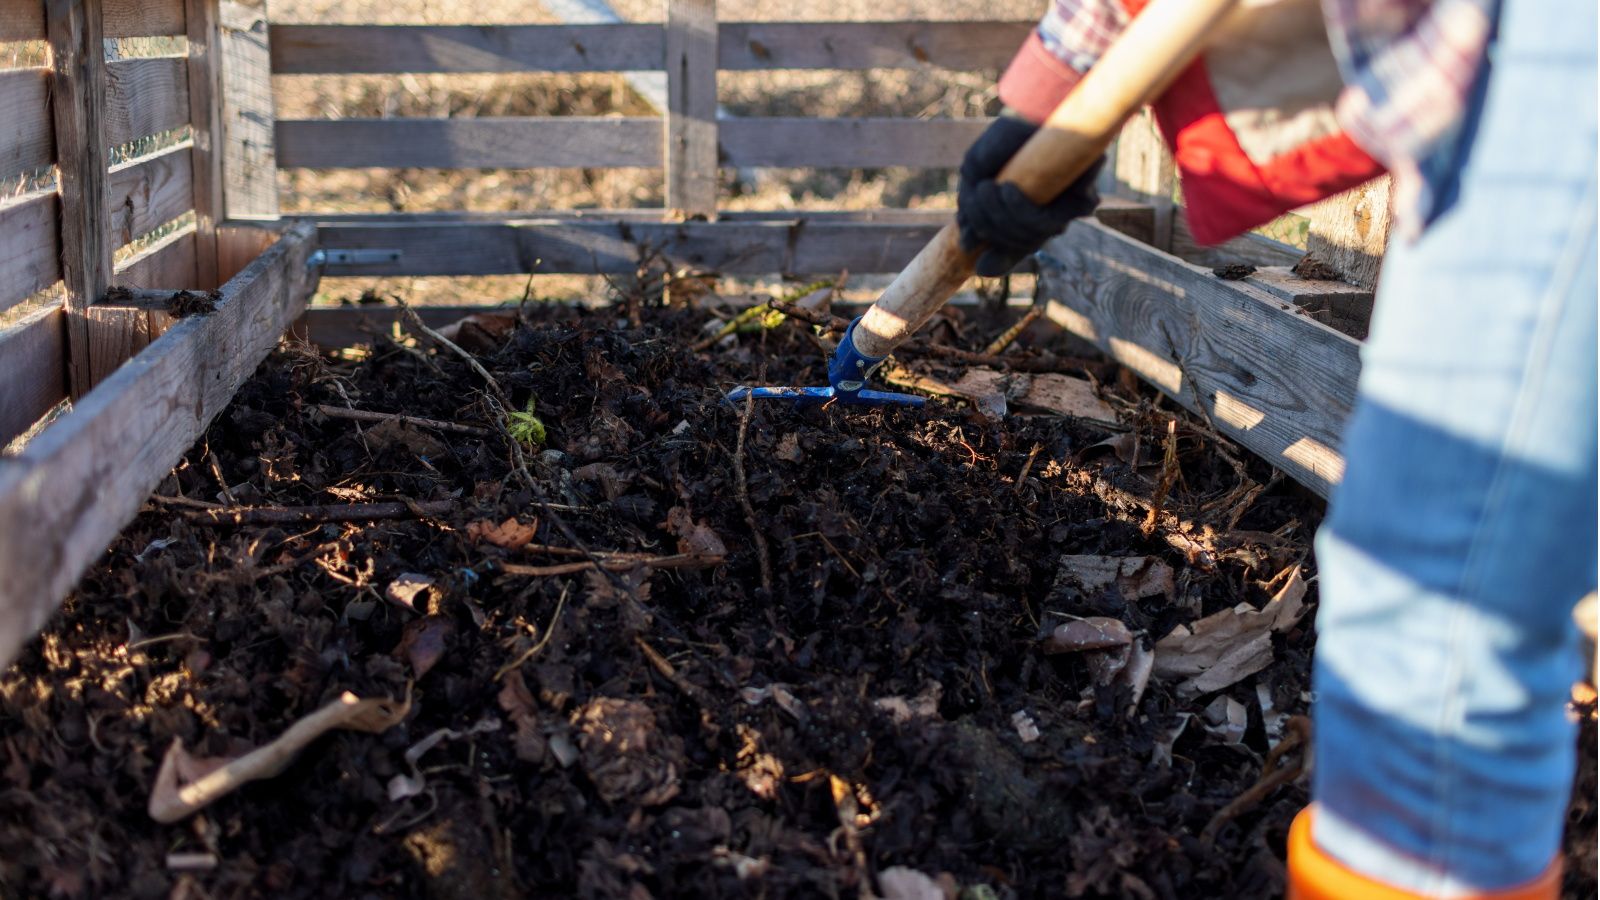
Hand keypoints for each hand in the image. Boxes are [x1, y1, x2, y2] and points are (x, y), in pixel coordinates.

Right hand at [957, 114, 1103, 276]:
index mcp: (1021, 222)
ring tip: (988, 188)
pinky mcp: (1083, 201)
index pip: (1010, 254)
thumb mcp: (976, 173)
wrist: (1035, 111)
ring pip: (1031, 237)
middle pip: (1016, 245)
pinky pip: (1048, 222)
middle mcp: (1046, 223)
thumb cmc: (1007, 142)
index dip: (994, 260)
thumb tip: (966, 244)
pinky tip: (1007, 189)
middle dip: (988, 224)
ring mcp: (1065, 214)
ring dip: (1001, 217)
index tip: (973, 256)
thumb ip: (970, 209)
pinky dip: (1021, 209)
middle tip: (978, 192)